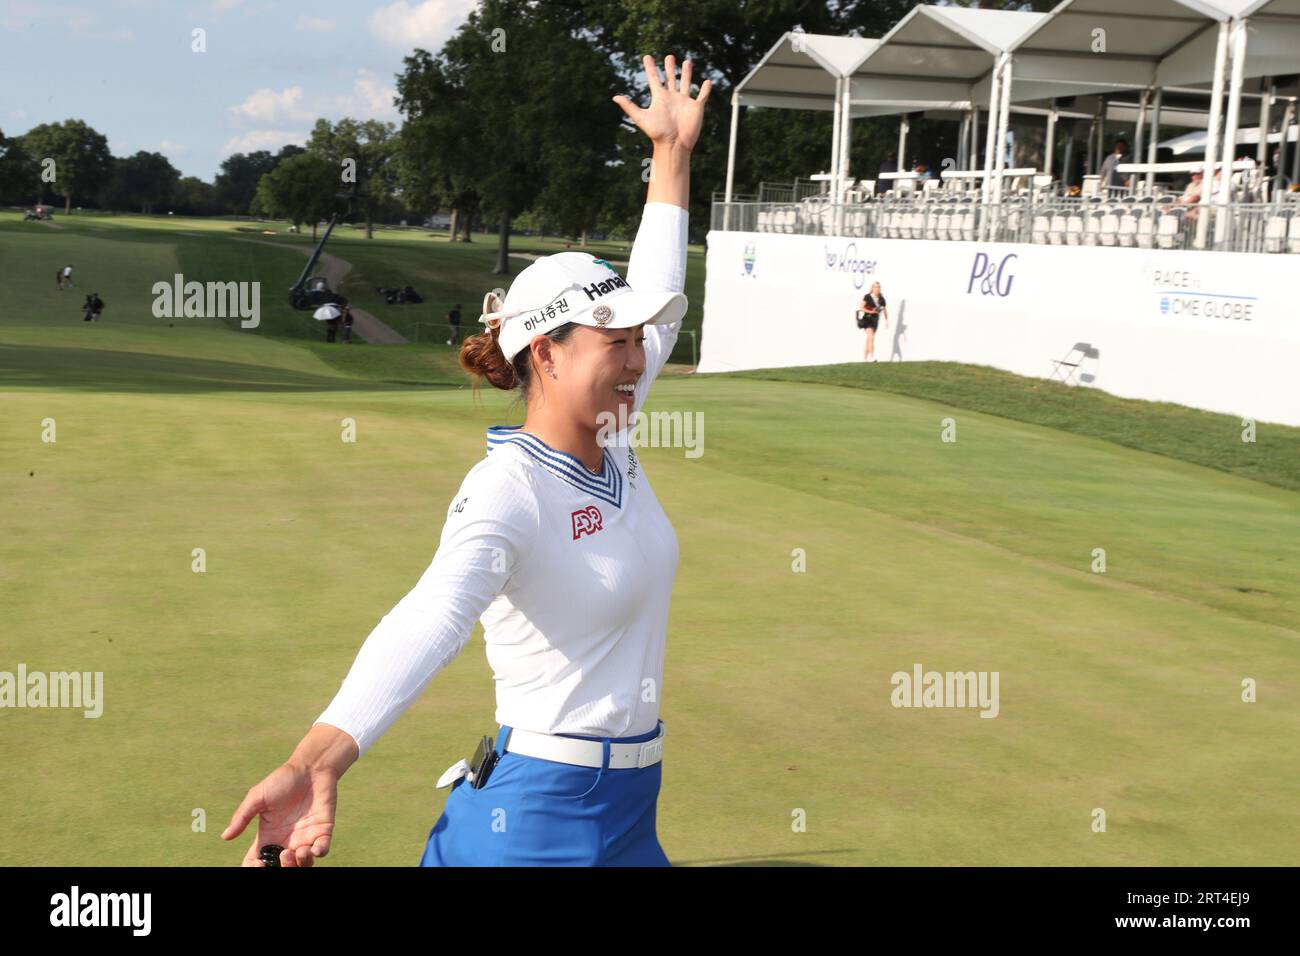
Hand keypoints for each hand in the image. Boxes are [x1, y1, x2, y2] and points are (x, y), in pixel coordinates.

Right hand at [222, 760, 338, 866]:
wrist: (310, 767)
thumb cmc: (282, 780)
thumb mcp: (257, 797)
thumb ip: (242, 817)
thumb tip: (225, 837)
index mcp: (269, 836)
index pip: (259, 861)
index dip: (255, 867)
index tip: (259, 863)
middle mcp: (287, 840)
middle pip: (282, 867)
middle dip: (282, 868)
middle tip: (283, 854)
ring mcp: (306, 837)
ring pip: (303, 864)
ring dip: (300, 864)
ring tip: (297, 851)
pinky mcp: (323, 830)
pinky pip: (323, 850)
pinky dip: (319, 853)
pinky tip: (314, 848)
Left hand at [613, 54, 711, 152]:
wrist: (674, 145)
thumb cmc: (658, 133)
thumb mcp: (641, 117)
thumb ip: (629, 106)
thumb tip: (614, 97)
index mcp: (660, 98)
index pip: (654, 79)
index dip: (650, 68)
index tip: (647, 57)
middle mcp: (672, 98)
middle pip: (670, 78)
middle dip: (669, 67)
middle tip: (669, 56)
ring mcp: (684, 102)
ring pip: (686, 83)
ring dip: (686, 73)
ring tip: (687, 61)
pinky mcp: (696, 108)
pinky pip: (702, 96)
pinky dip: (705, 89)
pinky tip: (707, 82)